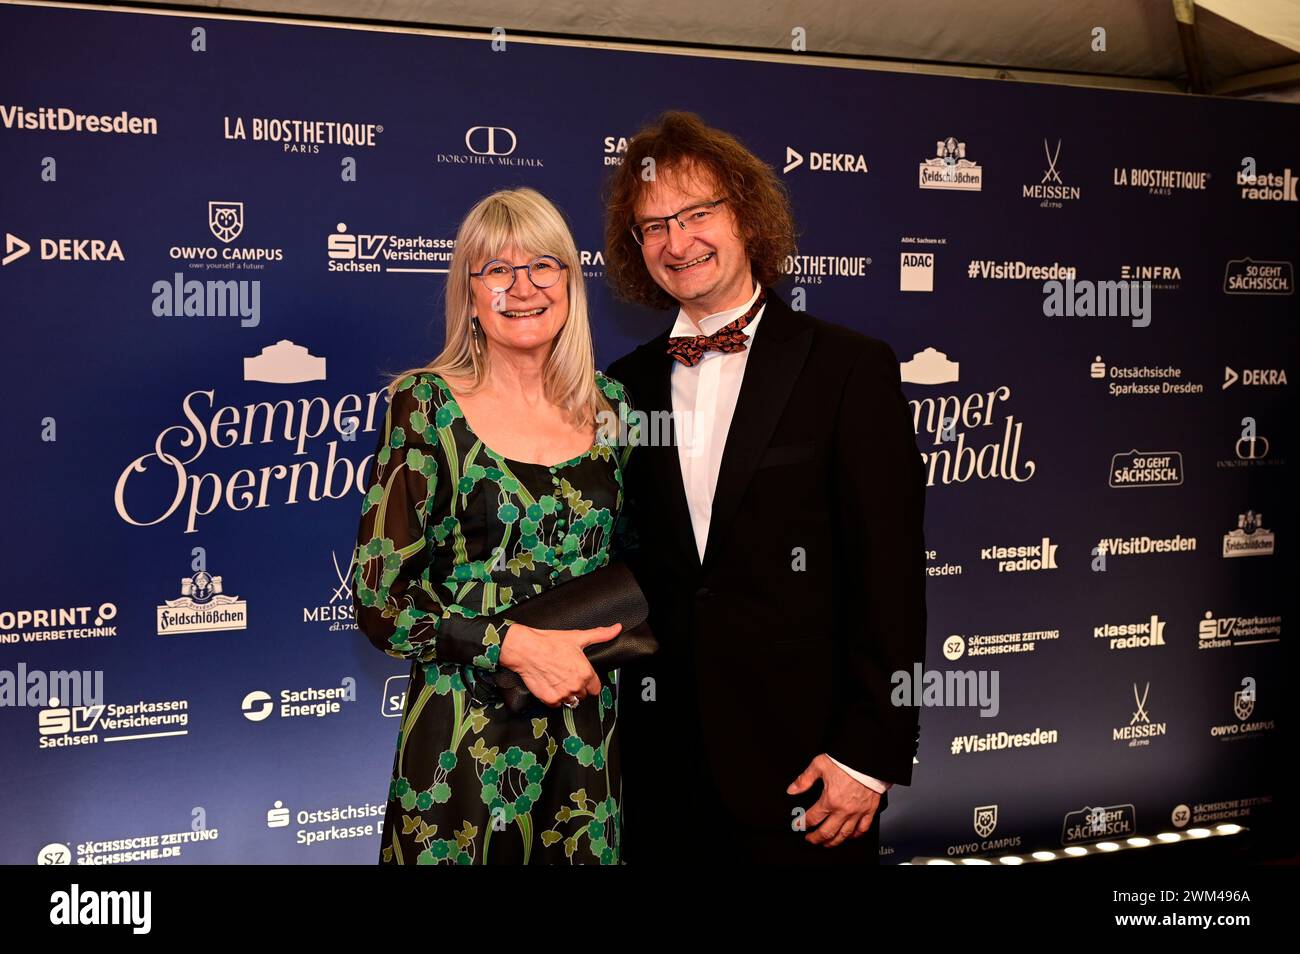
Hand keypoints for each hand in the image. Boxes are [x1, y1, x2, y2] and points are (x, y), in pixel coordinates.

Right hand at [497, 622, 620, 706]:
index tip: (582, 676)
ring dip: (567, 693)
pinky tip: (550, 684)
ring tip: (558, 679)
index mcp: (586, 673)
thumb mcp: (578, 636)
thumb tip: (616, 629)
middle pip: (583, 694)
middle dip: (578, 686)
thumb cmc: (550, 642)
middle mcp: (576, 686)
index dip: (590, 682)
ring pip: (571, 700)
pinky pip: (556, 704)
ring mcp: (563, 694)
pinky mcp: (550, 699)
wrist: (526, 649)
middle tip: (567, 674)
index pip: (596, 688)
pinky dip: (554, 697)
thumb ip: (600, 635)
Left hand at [787, 753, 879, 846]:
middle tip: (810, 839)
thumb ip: (804, 779)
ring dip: (834, 841)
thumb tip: (792, 790)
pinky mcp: (869, 810)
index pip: (812, 818)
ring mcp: (857, 812)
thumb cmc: (847, 761)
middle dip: (816, 838)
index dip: (802, 823)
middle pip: (827, 832)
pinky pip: (863, 828)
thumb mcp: (819, 765)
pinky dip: (856, 835)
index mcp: (830, 800)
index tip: (798, 825)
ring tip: (827, 843)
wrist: (868, 758)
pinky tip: (850, 836)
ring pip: (844, 834)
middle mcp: (843, 810)